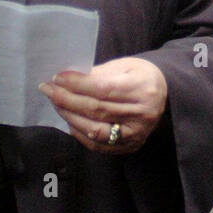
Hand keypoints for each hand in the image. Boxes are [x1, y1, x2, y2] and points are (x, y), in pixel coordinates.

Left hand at [39, 57, 167, 153]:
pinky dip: (80, 133)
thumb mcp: (124, 66)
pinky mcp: (130, 146)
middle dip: (67, 99)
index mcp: (142, 88)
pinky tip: (69, 119)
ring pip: (95, 129)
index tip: (57, 77)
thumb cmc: (140, 76)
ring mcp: (136, 134)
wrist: (165, 94)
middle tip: (48, 89)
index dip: (77, 84)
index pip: (103, 89)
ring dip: (70, 116)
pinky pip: (99, 144)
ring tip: (55, 103)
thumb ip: (98, 73)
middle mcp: (141, 114)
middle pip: (96, 110)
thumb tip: (68, 79)